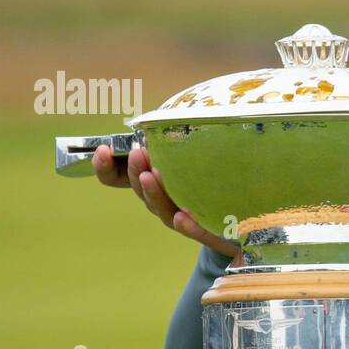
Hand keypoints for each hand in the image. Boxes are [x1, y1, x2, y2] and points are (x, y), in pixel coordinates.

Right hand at [92, 144, 241, 261]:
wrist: (245, 216)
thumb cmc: (211, 177)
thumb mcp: (191, 152)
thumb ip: (173, 139)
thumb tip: (161, 117)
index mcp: (154, 182)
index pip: (118, 178)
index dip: (104, 167)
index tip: (103, 150)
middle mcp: (162, 201)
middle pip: (141, 190)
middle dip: (136, 171)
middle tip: (137, 154)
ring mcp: (182, 218)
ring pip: (162, 209)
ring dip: (154, 193)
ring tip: (151, 176)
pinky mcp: (208, 231)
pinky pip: (194, 230)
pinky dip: (186, 224)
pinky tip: (181, 216)